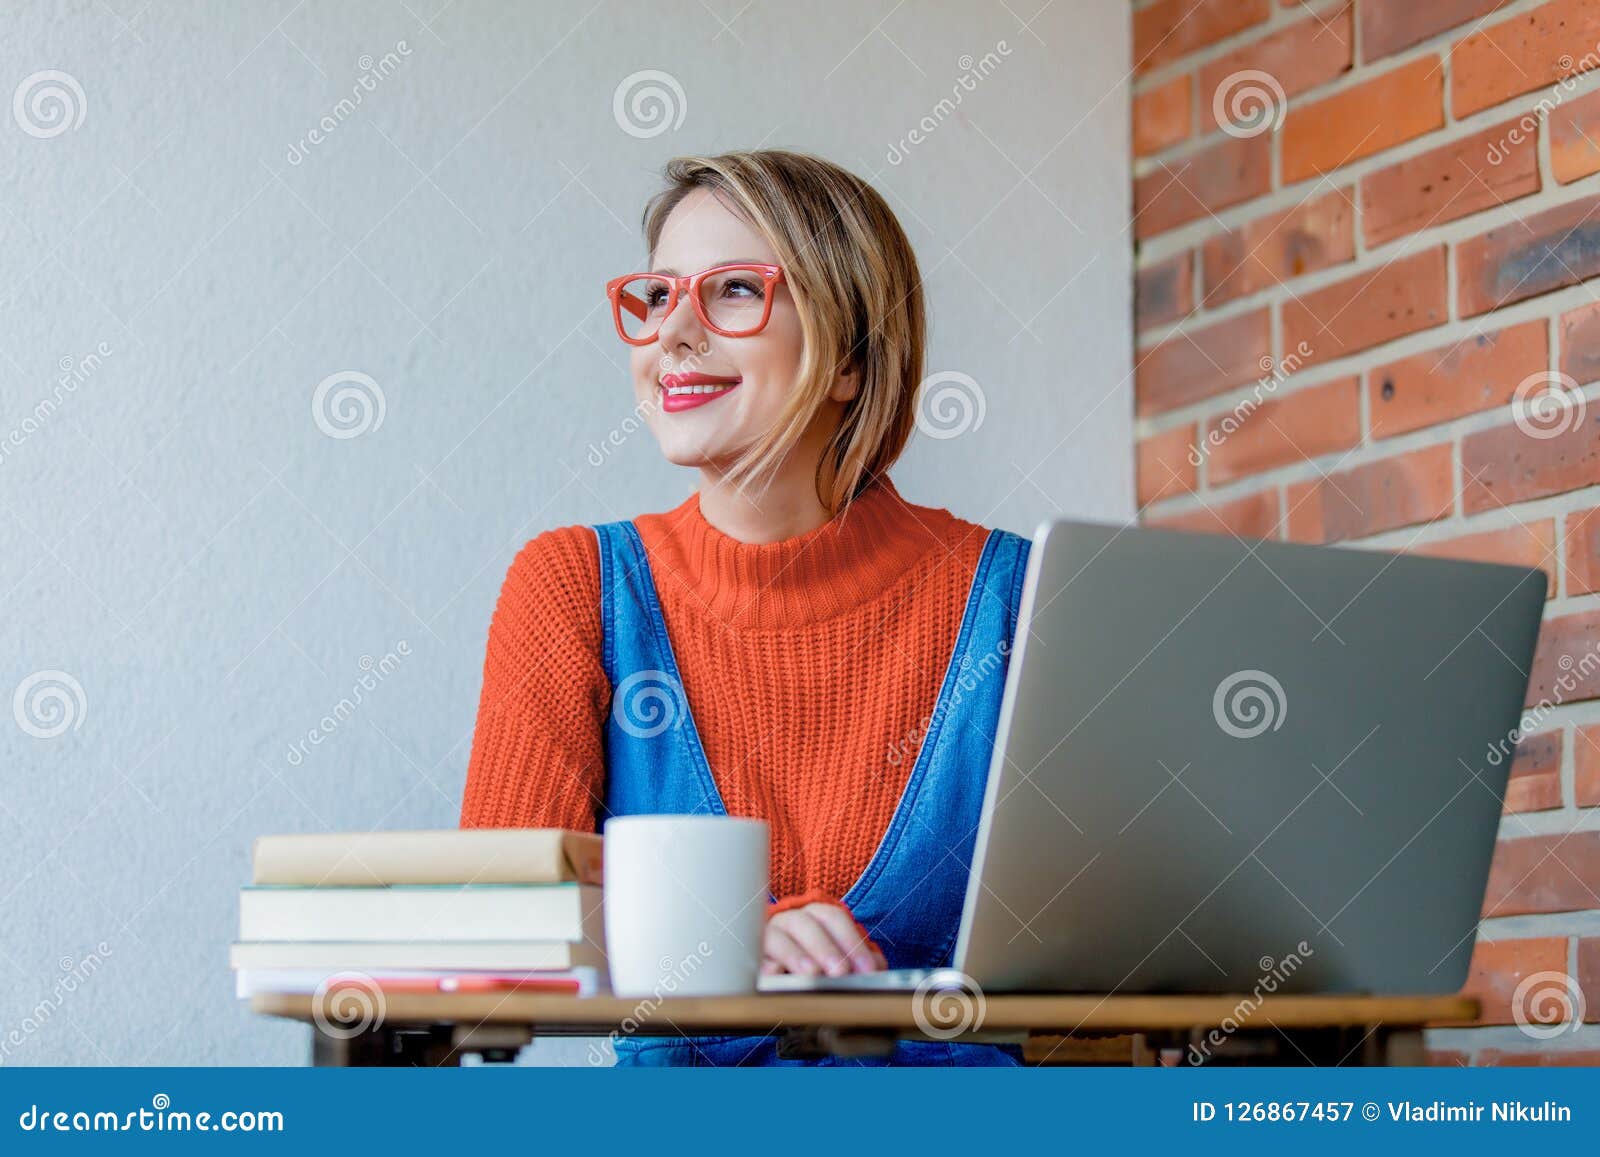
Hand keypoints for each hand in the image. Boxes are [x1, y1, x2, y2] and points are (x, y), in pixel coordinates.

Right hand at [761, 900, 887, 976]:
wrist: (776, 965)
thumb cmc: (815, 961)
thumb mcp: (841, 957)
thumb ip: (861, 962)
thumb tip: (877, 970)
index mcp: (815, 916)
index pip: (834, 919)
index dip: (851, 942)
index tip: (867, 970)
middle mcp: (790, 920)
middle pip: (807, 925)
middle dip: (826, 949)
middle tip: (841, 972)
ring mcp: (768, 937)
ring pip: (778, 938)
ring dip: (795, 955)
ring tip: (811, 974)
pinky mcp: (751, 957)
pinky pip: (755, 958)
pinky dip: (765, 967)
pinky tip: (776, 977)